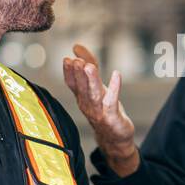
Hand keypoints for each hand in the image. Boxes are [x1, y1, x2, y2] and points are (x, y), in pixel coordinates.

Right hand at [62, 44, 138, 175]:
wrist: (115, 138)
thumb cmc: (105, 109)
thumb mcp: (96, 86)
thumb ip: (88, 65)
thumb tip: (76, 46)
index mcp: (82, 98)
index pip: (72, 84)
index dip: (69, 72)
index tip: (67, 59)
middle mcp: (87, 105)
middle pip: (81, 88)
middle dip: (78, 74)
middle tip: (76, 60)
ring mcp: (99, 112)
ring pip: (94, 94)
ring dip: (91, 80)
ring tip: (89, 66)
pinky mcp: (112, 117)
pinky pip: (112, 101)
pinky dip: (114, 88)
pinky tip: (116, 74)